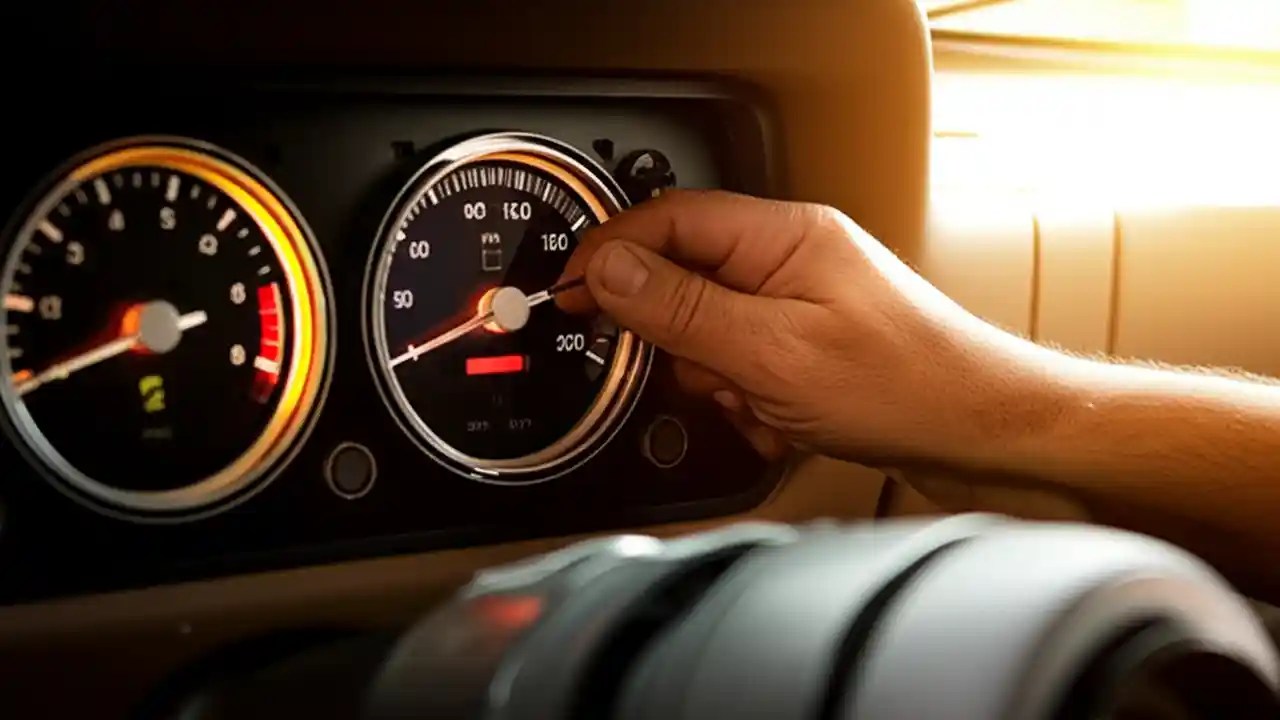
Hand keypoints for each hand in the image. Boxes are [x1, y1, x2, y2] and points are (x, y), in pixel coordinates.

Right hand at [559, 190, 1066, 469]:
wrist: (986, 435)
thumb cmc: (909, 385)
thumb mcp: (773, 353)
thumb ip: (683, 309)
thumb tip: (610, 271)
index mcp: (782, 236)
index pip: (667, 220)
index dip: (610, 256)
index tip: (571, 296)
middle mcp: (790, 259)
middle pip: (681, 281)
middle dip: (684, 343)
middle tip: (711, 376)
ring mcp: (799, 304)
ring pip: (708, 334)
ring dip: (721, 381)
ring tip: (765, 404)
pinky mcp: (808, 348)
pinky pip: (742, 367)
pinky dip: (749, 402)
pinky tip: (785, 422)